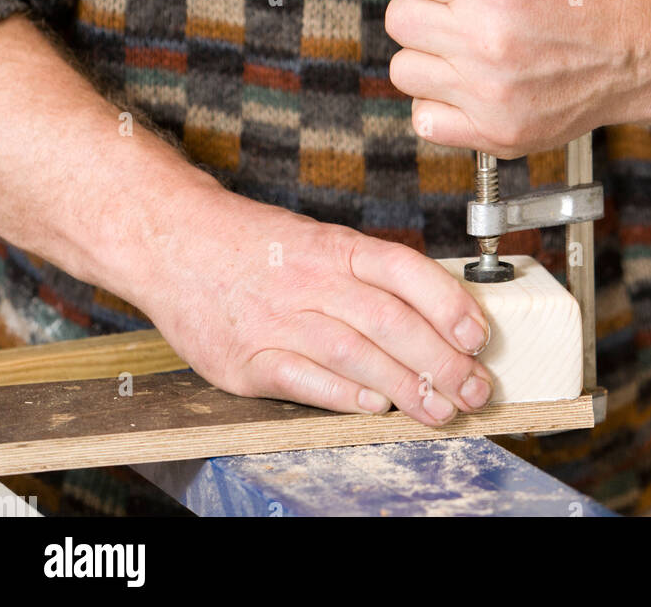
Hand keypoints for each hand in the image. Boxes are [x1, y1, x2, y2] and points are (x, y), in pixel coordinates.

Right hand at [138, 188, 494, 426]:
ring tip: (440, 409)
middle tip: (474, 388)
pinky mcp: (244, 357)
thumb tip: (433, 312)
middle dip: (439, 360)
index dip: (446, 302)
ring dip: (404, 387)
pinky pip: (301, 379)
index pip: (402, 269)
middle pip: (387, 321)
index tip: (478, 334)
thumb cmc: (252, 246)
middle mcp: (309, 280)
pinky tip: (374, 408)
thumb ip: (365, 275)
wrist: (173, 242)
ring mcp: (276, 319)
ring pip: (353, 354)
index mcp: (333, 247)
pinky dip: (342, 396)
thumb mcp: (316, 242)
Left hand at [386, 0, 650, 155]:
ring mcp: (490, 92)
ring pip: (404, 68)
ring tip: (469, 44)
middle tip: (466, 7)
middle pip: (400, 17)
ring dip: (429, 54)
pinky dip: (439, 102)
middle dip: (428, 5)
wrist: (644, 48)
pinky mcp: (498, 132)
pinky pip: (424, 119)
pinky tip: (470, 82)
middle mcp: (488, 40)